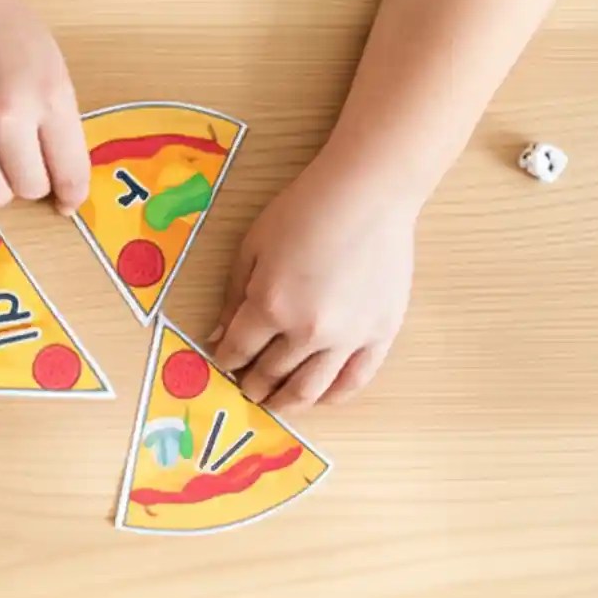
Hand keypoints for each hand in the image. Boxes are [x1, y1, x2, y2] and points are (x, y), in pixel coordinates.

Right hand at [0, 0, 88, 213]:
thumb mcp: (47, 59)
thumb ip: (56, 113)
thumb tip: (61, 169)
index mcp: (47, 92)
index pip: (69, 170)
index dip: (72, 194)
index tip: (67, 201)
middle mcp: (4, 112)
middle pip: (28, 187)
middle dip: (32, 185)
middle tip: (25, 168)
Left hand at [211, 148, 417, 412]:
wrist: (368, 194)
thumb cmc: (303, 211)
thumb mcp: (253, 247)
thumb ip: (234, 297)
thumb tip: (218, 337)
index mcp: (270, 305)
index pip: (238, 350)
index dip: (227, 360)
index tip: (224, 363)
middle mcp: (307, 330)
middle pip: (271, 374)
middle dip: (253, 384)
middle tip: (247, 387)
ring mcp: (347, 338)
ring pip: (310, 389)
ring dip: (286, 402)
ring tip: (276, 402)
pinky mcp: (380, 335)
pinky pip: (354, 381)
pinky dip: (332, 396)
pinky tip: (318, 396)